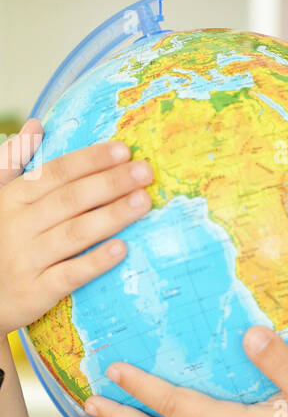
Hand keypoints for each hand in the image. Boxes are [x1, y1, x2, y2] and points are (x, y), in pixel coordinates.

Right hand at [0, 121, 153, 337]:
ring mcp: (27, 260)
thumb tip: (34, 125)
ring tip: (144, 202)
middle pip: (70, 199)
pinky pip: (69, 275)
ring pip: (74, 233)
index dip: (90, 160)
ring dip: (111, 216)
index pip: (54, 173)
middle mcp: (18, 226)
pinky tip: (122, 249)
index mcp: (11, 200)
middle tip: (145, 172)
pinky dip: (95, 261)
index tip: (124, 150)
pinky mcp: (36, 292)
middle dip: (110, 183)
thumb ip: (12, 164)